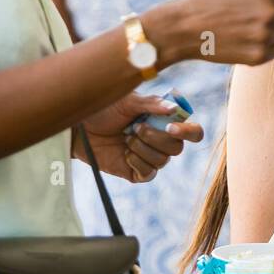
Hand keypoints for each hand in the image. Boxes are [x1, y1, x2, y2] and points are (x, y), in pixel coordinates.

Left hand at [76, 92, 203, 182]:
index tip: (171, 127)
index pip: (193, 132)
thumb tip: (174, 109)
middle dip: (156, 138)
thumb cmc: (105, 109)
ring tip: (126, 137)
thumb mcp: (128, 100)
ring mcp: (150, 157)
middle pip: (178, 148)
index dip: (188, 132)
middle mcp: (162, 141)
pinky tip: (124, 153)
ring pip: (162, 161)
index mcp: (166, 122)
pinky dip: (136, 161)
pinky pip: (148, 173)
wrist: (80, 127)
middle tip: (136, 127)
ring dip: (142, 148)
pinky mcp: (137, 172)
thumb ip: (151, 104)